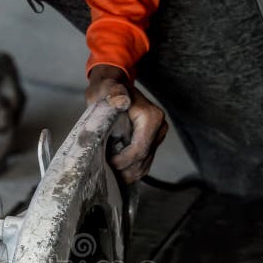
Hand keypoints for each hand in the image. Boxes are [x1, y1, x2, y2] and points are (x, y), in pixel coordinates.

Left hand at [85, 65, 167, 182]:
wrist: (112, 89)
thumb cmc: (107, 90)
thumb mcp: (107, 88)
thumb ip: (115, 94)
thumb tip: (122, 102)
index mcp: (151, 117)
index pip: (139, 149)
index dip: (122, 161)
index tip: (105, 162)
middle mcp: (159, 128)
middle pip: (142, 161)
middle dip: (123, 170)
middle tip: (103, 171)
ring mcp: (157, 137)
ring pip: (144, 166)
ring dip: (126, 174)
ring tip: (108, 172)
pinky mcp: (152, 144)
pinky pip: (143, 164)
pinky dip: (129, 171)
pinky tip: (115, 171)